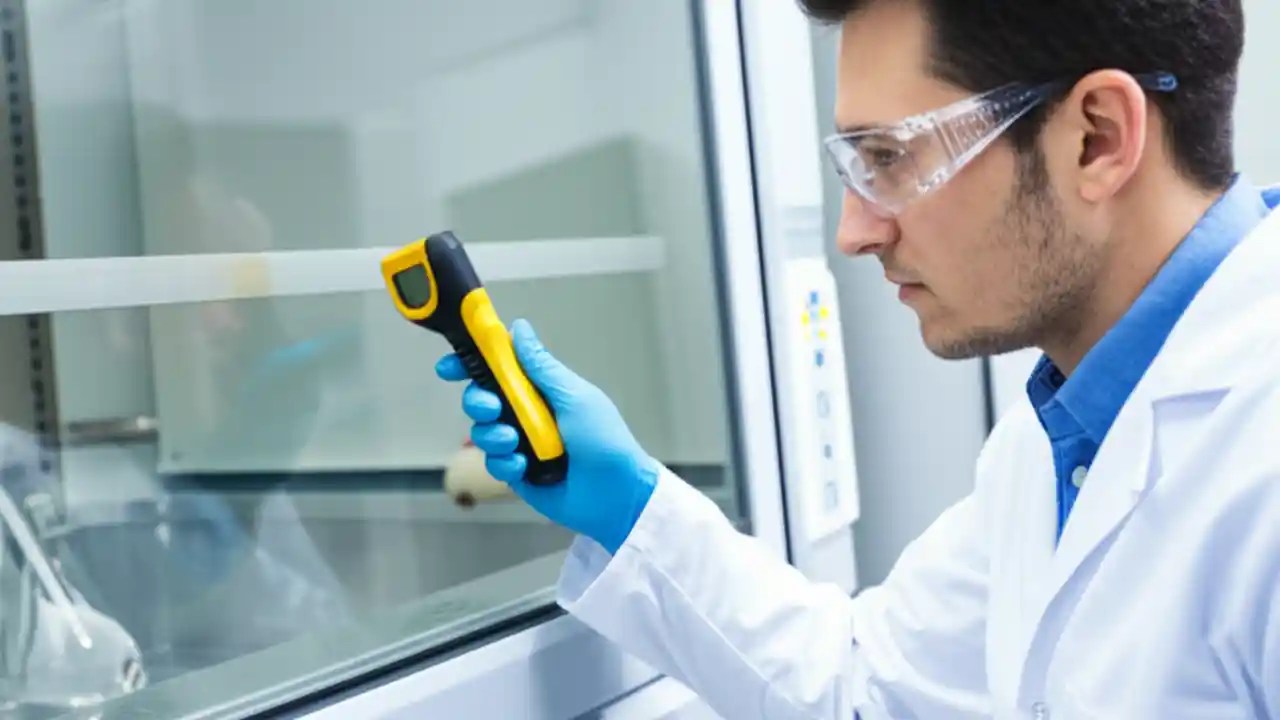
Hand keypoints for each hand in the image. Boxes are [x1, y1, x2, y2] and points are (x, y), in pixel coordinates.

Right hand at [435, 319, 657, 553]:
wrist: (616, 495)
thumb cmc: (604, 439)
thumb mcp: (573, 396)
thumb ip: (541, 366)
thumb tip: (519, 328)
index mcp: (540, 389)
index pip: (498, 369)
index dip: (470, 363)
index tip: (450, 366)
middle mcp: (526, 414)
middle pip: (481, 398)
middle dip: (478, 401)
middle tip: (493, 409)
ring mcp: (519, 444)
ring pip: (482, 432)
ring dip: (494, 436)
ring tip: (516, 444)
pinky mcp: (516, 473)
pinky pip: (493, 464)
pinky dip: (505, 464)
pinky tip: (525, 467)